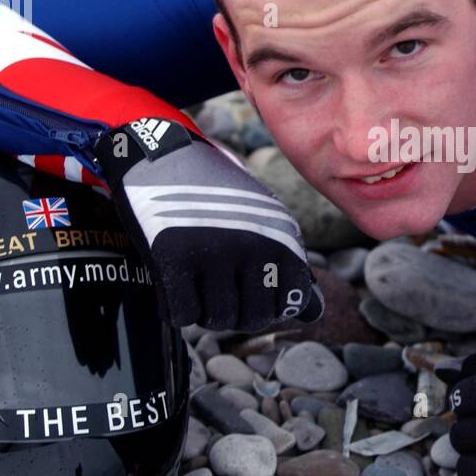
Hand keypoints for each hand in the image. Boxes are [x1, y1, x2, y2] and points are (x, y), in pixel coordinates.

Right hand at [94, 116, 323, 330]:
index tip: (251, 294)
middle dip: (236, 315)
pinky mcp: (172, 258)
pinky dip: (176, 308)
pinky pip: (181, 315)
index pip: (290, 303)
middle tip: (219, 293)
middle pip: (252, 319)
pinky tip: (175, 286)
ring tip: (197, 285)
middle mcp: (254, 246)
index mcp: (283, 237)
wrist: (162, 155)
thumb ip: (290, 266)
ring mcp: (214, 253)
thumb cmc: (218, 196)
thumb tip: (314, 313)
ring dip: (204, 312)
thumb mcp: (265, 220)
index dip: (270, 307)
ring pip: (216, 320)